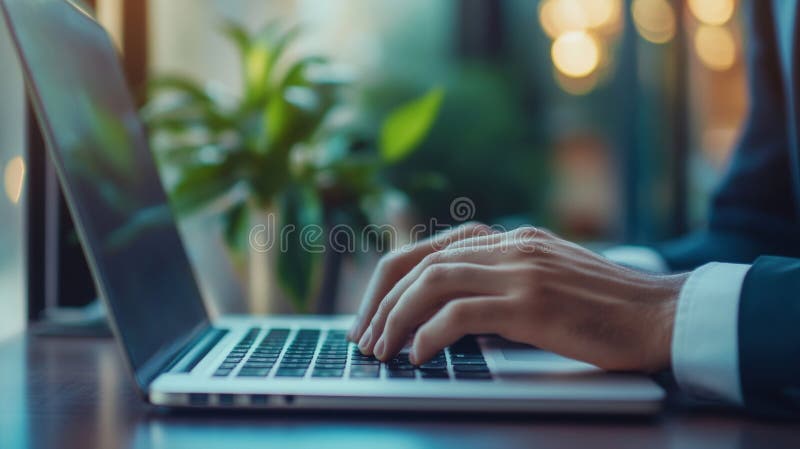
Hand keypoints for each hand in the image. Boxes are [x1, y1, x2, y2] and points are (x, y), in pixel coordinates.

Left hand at [348, 225, 687, 371]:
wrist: (662, 314)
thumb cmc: (605, 306)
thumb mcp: (546, 280)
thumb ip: (501, 283)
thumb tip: (447, 314)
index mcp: (510, 239)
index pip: (429, 250)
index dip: (389, 281)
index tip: (371, 315)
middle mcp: (510, 246)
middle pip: (420, 263)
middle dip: (380, 302)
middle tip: (364, 338)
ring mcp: (521, 271)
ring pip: (433, 283)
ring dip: (396, 318)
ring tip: (382, 350)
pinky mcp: (532, 304)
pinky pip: (461, 313)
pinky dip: (430, 333)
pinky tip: (419, 355)